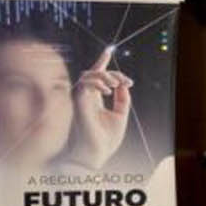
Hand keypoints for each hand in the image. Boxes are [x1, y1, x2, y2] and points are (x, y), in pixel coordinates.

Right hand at [69, 45, 132, 168]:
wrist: (96, 155)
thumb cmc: (105, 140)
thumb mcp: (119, 116)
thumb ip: (122, 99)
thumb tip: (123, 85)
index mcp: (93, 100)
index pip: (96, 77)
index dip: (101, 62)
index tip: (109, 50)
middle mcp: (85, 98)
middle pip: (95, 73)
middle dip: (112, 72)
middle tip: (127, 82)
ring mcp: (80, 100)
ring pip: (88, 75)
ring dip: (105, 75)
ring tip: (116, 85)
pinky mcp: (78, 103)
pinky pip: (85, 84)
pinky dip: (98, 83)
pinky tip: (109, 91)